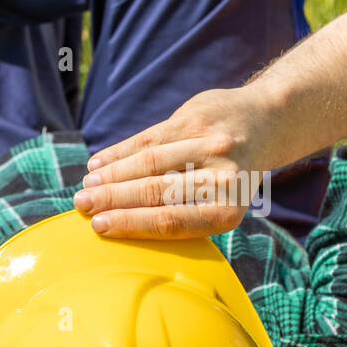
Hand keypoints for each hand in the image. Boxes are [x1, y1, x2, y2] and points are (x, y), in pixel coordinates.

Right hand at [73, 86, 277, 238]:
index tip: (99, 227)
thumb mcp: (221, 202)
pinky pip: (150, 137)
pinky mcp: (196, 119)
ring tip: (87, 185)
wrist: (264, 123)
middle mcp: (223, 178)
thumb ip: (183, 214)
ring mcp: (210, 144)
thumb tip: (126, 227)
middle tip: (82, 205)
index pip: (172, 221)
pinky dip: (121, 151)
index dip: (131, 224)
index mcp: (228, 210)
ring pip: (150, 162)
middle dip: (114, 199)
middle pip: (158, 192)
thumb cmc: (232, 177)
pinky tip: (99, 163)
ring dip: (113, 175)